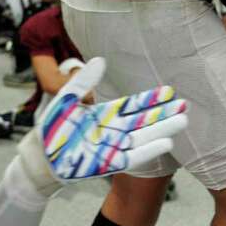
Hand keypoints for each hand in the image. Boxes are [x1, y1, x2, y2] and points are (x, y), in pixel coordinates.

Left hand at [22, 57, 187, 188]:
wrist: (40, 158)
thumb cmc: (52, 129)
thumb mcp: (65, 100)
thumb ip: (83, 82)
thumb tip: (100, 60)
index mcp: (105, 114)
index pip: (133, 105)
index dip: (151, 99)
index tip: (169, 91)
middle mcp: (113, 130)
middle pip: (143, 121)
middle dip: (164, 114)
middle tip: (186, 106)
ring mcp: (112, 148)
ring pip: (143, 138)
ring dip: (163, 130)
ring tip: (183, 121)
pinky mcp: (109, 165)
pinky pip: (133, 157)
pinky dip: (149, 150)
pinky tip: (167, 143)